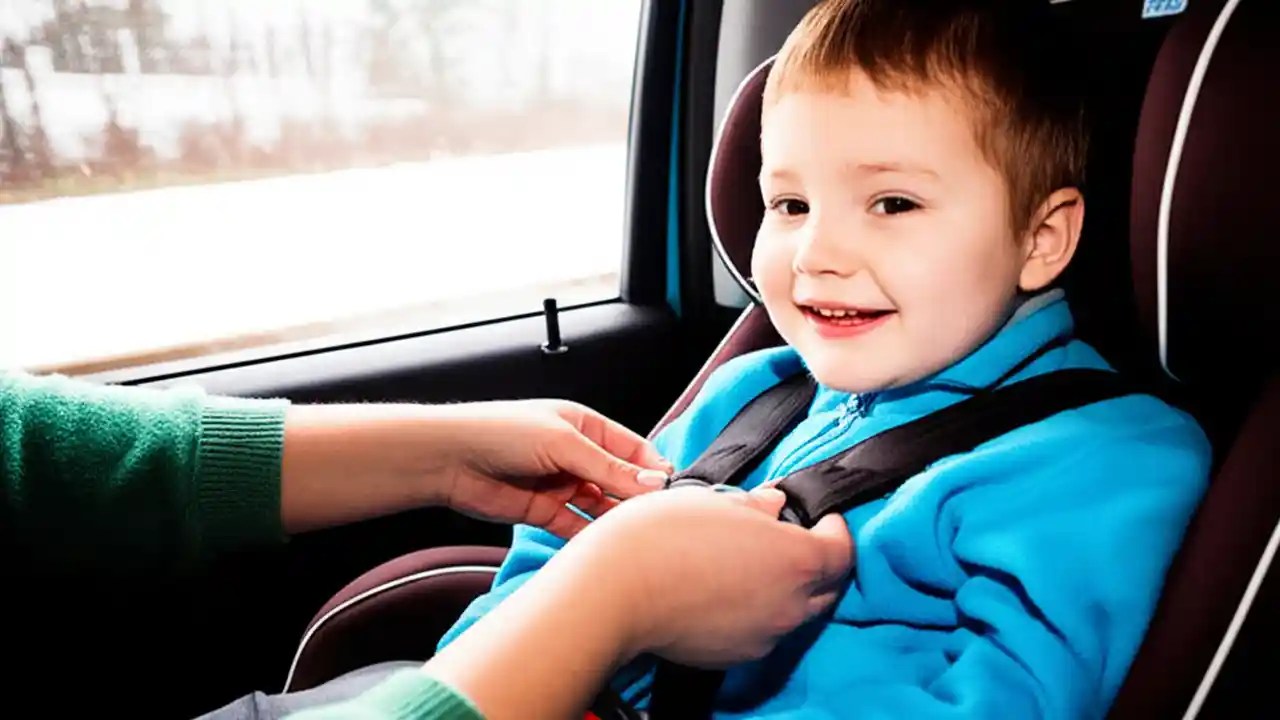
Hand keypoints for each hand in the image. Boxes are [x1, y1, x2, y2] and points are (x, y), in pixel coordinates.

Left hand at [280, 400, 669, 535]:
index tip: (673, 493)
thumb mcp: (563, 443)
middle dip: (638, 499)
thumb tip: (654, 481)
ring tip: (634, 536)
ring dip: (616, 520)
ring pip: (601, 507)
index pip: (634, 450)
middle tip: (657, 520)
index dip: (654, 471)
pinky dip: (591, 537)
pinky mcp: (544, 511)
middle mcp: (577, 455)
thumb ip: (610, 468)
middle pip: (621, 481)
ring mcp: (561, 484)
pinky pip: (577, 527)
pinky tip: (606, 546)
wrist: (448, 459)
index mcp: (586, 426)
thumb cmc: (498, 432)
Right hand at [551, 485, 854, 666]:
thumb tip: (773, 506)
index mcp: (795, 559)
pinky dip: (753, 609)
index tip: (818, 515)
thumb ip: (756, 506)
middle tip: (787, 536)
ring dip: (781, 586)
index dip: (834, 527)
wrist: (614, 591)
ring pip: (791, 610)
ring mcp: (764, 635)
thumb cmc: (661, 535)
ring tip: (745, 561)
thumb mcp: (714, 501)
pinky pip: (759, 630)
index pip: (842, 549)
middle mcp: (790, 604)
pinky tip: (720, 588)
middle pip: (825, 585)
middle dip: (815, 560)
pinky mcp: (735, 654)